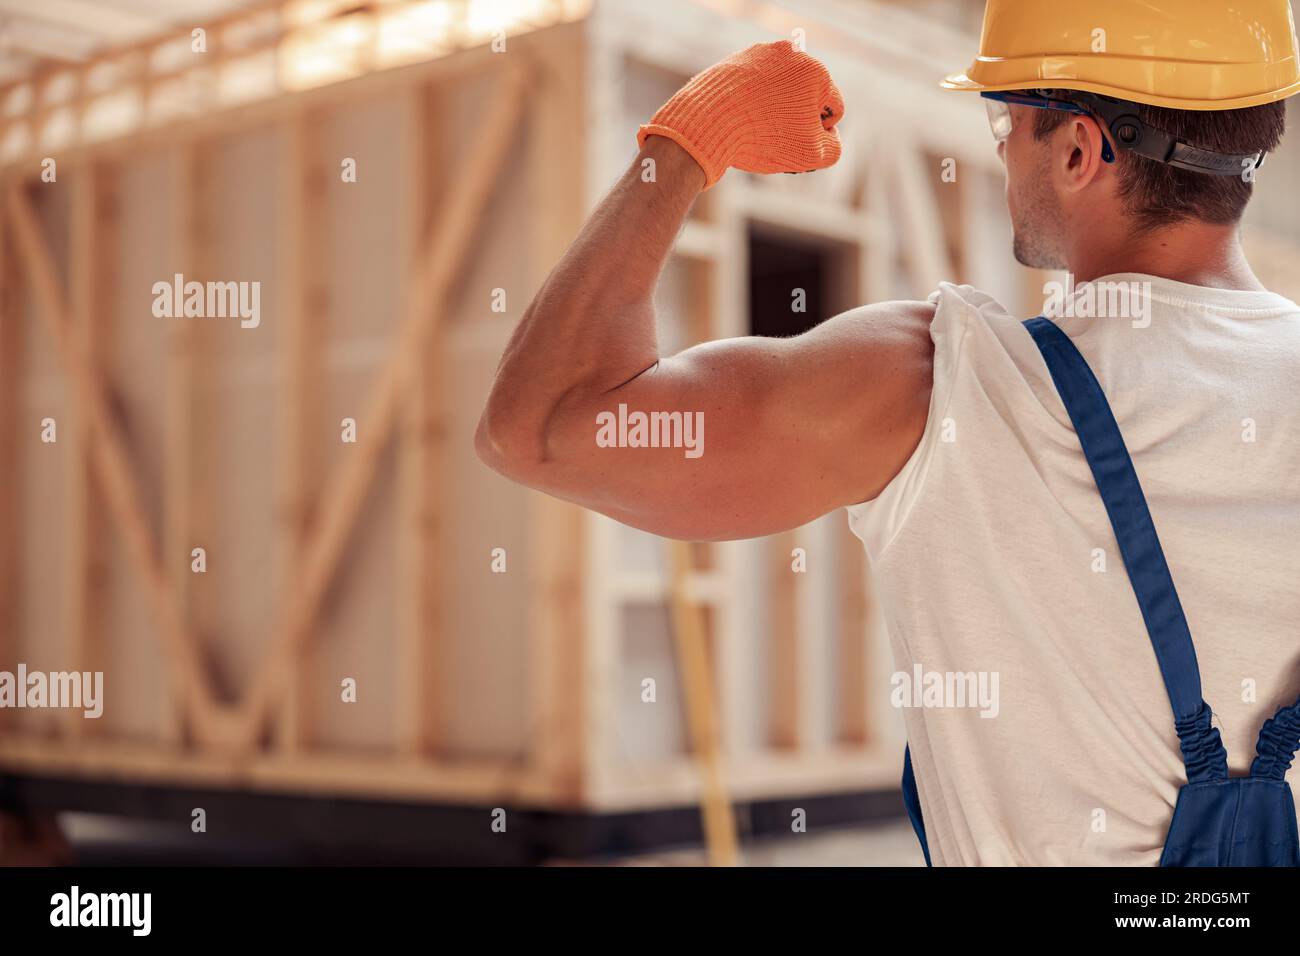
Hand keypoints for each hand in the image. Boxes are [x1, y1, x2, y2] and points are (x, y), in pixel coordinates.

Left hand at [637, 40, 844, 188]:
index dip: (820, 135)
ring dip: (774, 114)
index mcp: (816, 72)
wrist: (706, 123)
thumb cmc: (763, 138)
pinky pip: (753, 88)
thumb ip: (833, 147)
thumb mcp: (811, 155)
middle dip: (797, 122)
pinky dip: (751, 105)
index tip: (796, 143)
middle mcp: (791, 54)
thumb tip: (829, 134)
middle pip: (805, 98)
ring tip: (755, 131)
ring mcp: (761, 54)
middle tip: (775, 141)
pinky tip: (738, 120)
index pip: (834, 109)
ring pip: (779, 93)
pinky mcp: (735, 61)